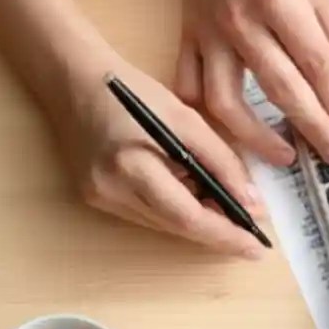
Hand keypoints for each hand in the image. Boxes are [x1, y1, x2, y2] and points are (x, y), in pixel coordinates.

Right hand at [51, 53, 268, 259]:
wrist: (72, 81)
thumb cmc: (130, 90)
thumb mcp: (185, 117)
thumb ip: (220, 160)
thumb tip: (250, 201)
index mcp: (132, 167)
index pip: (188, 217)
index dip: (226, 236)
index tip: (256, 247)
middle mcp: (111, 192)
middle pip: (176, 227)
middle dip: (218, 231)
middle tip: (252, 230)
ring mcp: (100, 199)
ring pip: (163, 224)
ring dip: (198, 221)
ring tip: (228, 210)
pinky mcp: (96, 198)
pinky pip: (147, 214)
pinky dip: (175, 210)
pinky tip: (193, 197)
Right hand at [169, 0, 328, 165]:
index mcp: (281, 0)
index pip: (317, 64)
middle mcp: (242, 21)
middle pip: (281, 88)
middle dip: (311, 128)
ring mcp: (210, 35)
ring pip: (226, 100)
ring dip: (256, 138)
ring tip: (284, 156)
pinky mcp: (188, 41)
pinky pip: (190, 89)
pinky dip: (205, 119)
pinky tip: (228, 137)